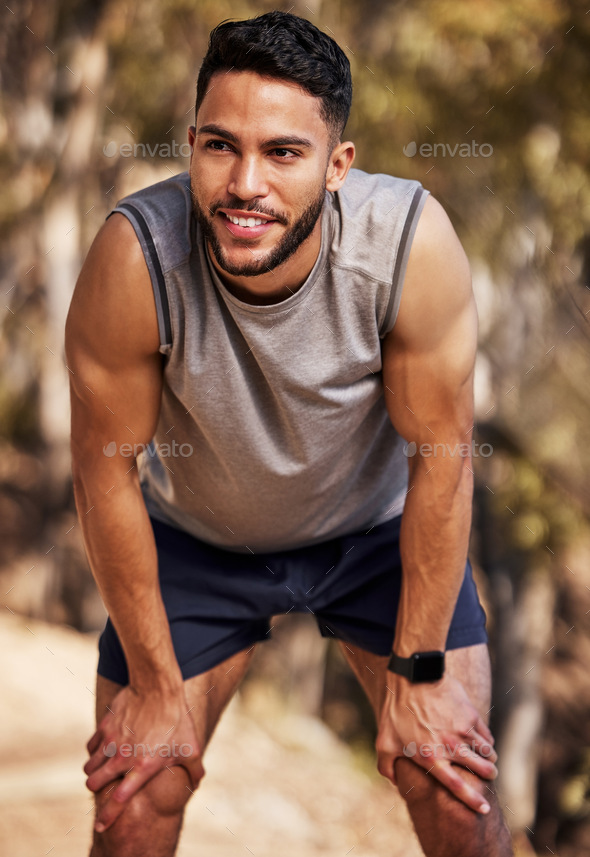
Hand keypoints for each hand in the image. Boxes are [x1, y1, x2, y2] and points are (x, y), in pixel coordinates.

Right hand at [84, 683, 203, 831]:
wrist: (158, 687)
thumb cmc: (177, 718)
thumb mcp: (192, 746)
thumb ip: (194, 770)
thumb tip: (196, 785)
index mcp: (143, 766)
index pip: (119, 800)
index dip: (108, 816)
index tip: (102, 826)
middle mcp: (123, 757)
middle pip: (94, 785)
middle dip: (97, 788)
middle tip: (105, 784)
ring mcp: (111, 741)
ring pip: (89, 767)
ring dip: (95, 771)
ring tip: (105, 767)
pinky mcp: (105, 727)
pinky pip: (90, 747)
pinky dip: (95, 751)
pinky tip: (106, 748)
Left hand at [375, 672, 497, 813]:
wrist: (414, 676)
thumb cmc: (396, 709)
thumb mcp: (384, 740)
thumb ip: (387, 766)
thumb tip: (395, 782)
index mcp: (431, 757)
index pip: (457, 787)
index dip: (473, 801)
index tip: (484, 810)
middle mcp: (451, 746)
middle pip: (482, 770)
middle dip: (489, 776)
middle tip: (489, 775)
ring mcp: (463, 730)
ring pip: (488, 752)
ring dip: (489, 758)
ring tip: (486, 758)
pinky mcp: (471, 714)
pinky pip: (486, 734)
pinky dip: (486, 741)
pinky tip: (482, 740)